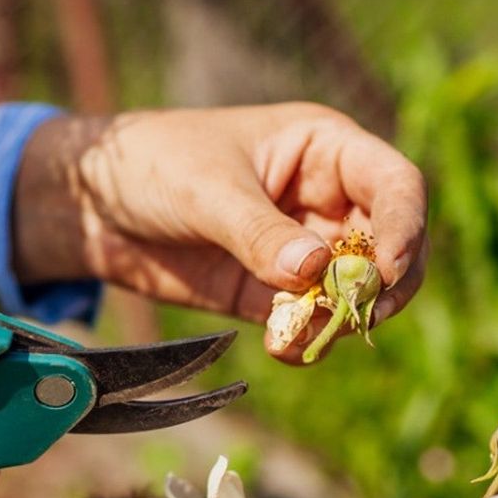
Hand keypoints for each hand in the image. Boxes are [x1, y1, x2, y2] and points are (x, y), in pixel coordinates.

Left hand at [13, 103, 427, 361]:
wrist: (91, 206)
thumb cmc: (152, 164)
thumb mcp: (206, 190)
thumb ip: (258, 232)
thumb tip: (314, 270)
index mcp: (324, 149)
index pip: (394, 184)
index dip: (406, 224)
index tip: (391, 266)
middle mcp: (324, 200)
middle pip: (387, 247)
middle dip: (380, 285)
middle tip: (359, 315)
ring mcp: (299, 250)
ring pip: (351, 293)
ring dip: (339, 320)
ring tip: (301, 335)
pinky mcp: (267, 293)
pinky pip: (304, 322)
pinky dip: (303, 339)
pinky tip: (281, 348)